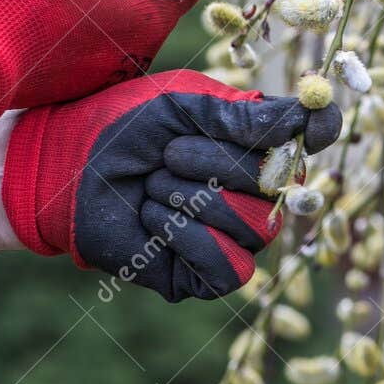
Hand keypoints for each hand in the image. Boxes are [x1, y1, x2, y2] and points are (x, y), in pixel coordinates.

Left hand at [2, 70, 342, 301]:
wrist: (66, 171)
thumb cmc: (123, 128)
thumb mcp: (183, 106)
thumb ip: (247, 115)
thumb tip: (315, 117)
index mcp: (258, 141)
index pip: (315, 136)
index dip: (317, 131)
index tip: (310, 126)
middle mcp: (258, 190)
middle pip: (282, 185)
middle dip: (217, 165)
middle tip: (169, 155)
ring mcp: (237, 235)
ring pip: (257, 228)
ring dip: (194, 201)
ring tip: (154, 187)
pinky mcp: (208, 276)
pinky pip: (230, 268)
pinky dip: (187, 240)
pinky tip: (155, 222)